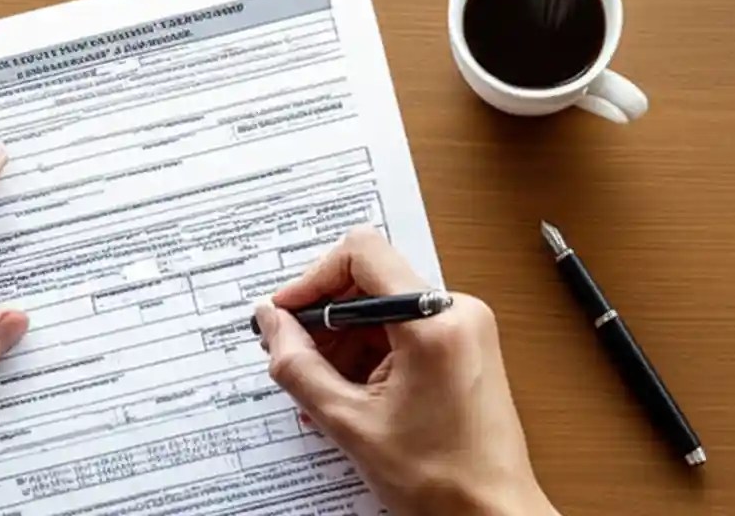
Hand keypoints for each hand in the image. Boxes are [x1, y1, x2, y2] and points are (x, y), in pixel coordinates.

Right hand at [253, 227, 557, 515]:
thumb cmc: (441, 480)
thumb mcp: (348, 422)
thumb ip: (298, 365)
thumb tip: (270, 322)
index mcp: (435, 322)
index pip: (362, 254)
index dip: (313, 279)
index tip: (286, 312)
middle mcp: (457, 312)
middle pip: (369, 281)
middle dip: (323, 318)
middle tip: (292, 354)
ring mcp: (464, 328)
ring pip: (381, 308)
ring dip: (342, 341)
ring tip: (318, 388)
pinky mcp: (463, 346)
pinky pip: (401, 330)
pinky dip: (368, 353)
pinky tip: (345, 392)